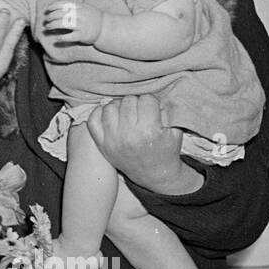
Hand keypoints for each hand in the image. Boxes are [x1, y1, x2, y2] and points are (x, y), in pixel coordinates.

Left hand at [41, 1, 102, 45]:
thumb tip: (54, 8)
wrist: (106, 28)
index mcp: (80, 6)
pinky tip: (57, 38)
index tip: (47, 9)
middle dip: (51, 17)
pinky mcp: (83, 36)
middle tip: (46, 20)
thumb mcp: (84, 8)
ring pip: (64, 24)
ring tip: (48, 27)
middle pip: (61, 14)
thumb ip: (71, 7)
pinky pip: (70, 36)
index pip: (64, 4)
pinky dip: (62, 37)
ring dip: (53, 25)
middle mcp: (81, 15)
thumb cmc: (91, 17)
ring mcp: (82, 25)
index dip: (54, 6)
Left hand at [85, 95, 203, 195]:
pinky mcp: (102, 144)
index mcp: (149, 131)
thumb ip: (169, 112)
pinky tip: (111, 115)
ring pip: (110, 107)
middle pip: (128, 101)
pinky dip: (100, 113)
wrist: (153, 174)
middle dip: (136, 103)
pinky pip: (93, 120)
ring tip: (127, 112)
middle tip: (140, 111)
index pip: (146, 99)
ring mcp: (112, 140)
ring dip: (119, 106)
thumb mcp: (175, 131)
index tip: (153, 108)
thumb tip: (157, 94)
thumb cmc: (166, 151)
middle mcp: (128, 135)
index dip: (151, 101)